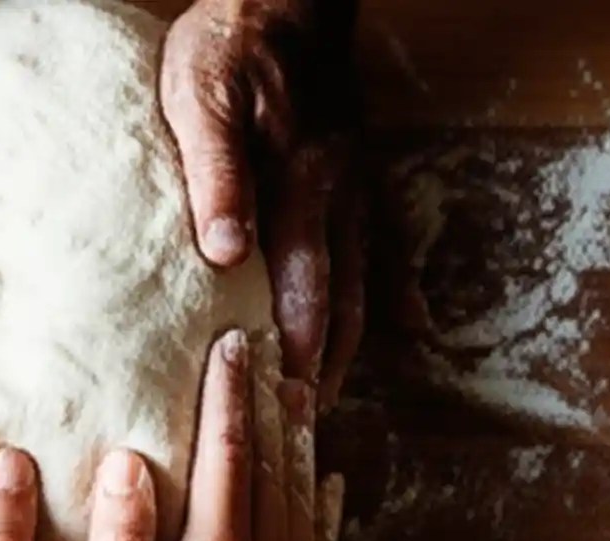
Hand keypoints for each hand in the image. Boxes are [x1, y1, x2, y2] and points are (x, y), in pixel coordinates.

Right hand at [76, 329, 343, 540]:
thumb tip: (127, 463)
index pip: (227, 456)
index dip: (228, 396)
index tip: (228, 345)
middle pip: (274, 465)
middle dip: (269, 401)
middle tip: (269, 349)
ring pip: (304, 497)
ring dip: (301, 439)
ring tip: (299, 391)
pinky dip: (326, 505)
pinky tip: (329, 482)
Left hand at [161, 0, 364, 409]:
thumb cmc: (228, 48)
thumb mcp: (199, 103)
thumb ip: (216, 177)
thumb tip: (225, 255)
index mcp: (298, 190)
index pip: (299, 296)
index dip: (292, 357)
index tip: (281, 410)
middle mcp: (336, 200)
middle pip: (337, 303)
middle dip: (320, 368)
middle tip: (304, 423)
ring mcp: (354, 190)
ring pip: (362, 283)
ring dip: (348, 342)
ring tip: (332, 392)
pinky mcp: (357, 176)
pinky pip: (384, 243)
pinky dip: (396, 289)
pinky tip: (410, 323)